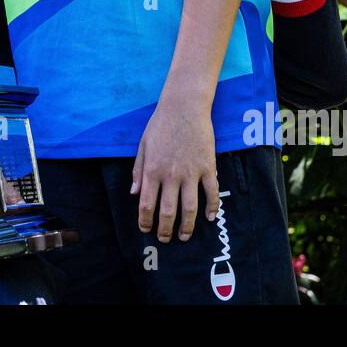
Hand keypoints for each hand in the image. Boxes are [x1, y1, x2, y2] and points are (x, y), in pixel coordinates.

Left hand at [131, 97, 219, 242]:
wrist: (184, 107)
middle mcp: (171, 175)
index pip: (146, 204)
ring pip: (190, 208)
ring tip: (185, 236)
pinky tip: (209, 217)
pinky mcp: (208, 167)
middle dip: (165, 230)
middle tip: (165, 239)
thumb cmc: (161, 124)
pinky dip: (212, 207)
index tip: (146, 229)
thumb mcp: (143, 145)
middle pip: (168, 211)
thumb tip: (134, 193)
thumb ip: (137, 171)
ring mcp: (191, 173)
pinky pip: (212, 192)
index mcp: (152, 170)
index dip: (145, 221)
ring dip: (187, 226)